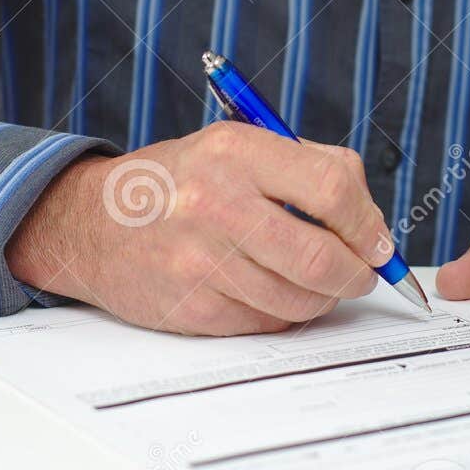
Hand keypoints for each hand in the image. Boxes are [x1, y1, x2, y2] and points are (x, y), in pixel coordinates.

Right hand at [4, 121, 392, 335]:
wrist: (91, 224)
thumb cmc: (177, 183)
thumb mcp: (234, 146)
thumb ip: (307, 167)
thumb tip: (372, 222)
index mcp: (236, 150)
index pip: (333, 189)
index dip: (369, 224)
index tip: (378, 241)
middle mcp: (216, 202)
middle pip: (322, 257)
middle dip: (356, 274)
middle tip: (360, 273)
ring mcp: (201, 259)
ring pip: (299, 300)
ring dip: (321, 298)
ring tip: (310, 280)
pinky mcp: (192, 306)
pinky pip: (266, 323)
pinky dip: (280, 313)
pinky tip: (264, 290)